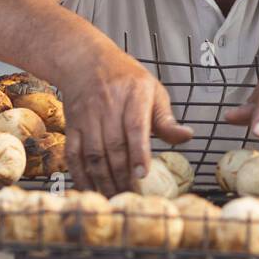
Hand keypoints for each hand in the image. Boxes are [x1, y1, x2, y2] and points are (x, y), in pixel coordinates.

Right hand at [55, 45, 192, 195]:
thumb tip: (188, 137)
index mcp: (134, 94)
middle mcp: (108, 105)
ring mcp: (87, 116)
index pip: (135, 126)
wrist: (86, 61)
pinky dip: (81, 175)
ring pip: (93, 154)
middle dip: (123, 175)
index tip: (143, 174)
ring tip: (115, 197)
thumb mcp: (153, 91)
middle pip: (114, 146)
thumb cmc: (126, 79)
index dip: (139, 152)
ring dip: (103, 180)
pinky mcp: (71, 125)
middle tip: (132, 196)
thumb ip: (167, 119)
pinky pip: (73, 154)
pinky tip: (91, 189)